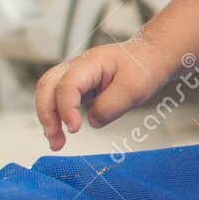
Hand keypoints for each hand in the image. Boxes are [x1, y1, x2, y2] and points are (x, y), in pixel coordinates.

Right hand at [35, 37, 171, 150]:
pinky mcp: (80, 86)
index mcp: (91, 62)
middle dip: (47, 115)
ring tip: (57, 143)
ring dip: (48, 118)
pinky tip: (61, 132)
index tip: (74, 129)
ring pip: (49, 92)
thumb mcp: (134, 89)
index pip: (68, 84)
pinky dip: (56, 116)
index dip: (66, 108)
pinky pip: (59, 98)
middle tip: (56, 141)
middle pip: (47, 86)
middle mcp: (78, 66)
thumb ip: (110, 106)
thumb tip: (91, 122)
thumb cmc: (144, 67)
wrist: (151, 56)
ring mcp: (77, 75)